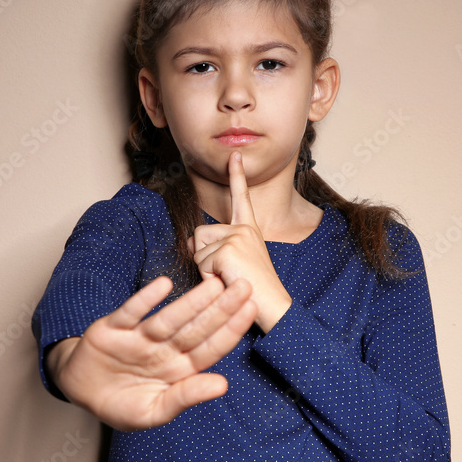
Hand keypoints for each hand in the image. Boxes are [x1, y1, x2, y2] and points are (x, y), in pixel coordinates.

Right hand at [48, 275, 255, 431]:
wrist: (79, 392)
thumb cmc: (122, 403)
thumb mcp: (153, 411)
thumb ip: (186, 397)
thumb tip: (222, 385)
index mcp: (179, 368)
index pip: (211, 347)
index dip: (231, 329)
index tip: (251, 310)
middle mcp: (164, 349)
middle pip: (196, 327)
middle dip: (221, 308)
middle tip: (245, 285)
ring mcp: (139, 337)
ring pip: (169, 318)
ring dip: (191, 302)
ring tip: (213, 285)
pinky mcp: (112, 329)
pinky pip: (130, 312)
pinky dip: (145, 300)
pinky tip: (163, 285)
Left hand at [189, 151, 292, 331]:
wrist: (273, 306)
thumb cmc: (253, 290)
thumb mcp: (233, 264)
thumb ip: (215, 249)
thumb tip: (189, 243)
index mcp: (249, 229)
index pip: (241, 197)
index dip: (237, 175)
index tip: (234, 154)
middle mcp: (244, 228)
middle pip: (200, 234)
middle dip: (203, 258)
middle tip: (227, 274)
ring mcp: (237, 236)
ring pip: (197, 250)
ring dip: (206, 270)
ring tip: (229, 278)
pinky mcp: (229, 248)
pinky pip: (200, 263)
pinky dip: (209, 278)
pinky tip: (228, 282)